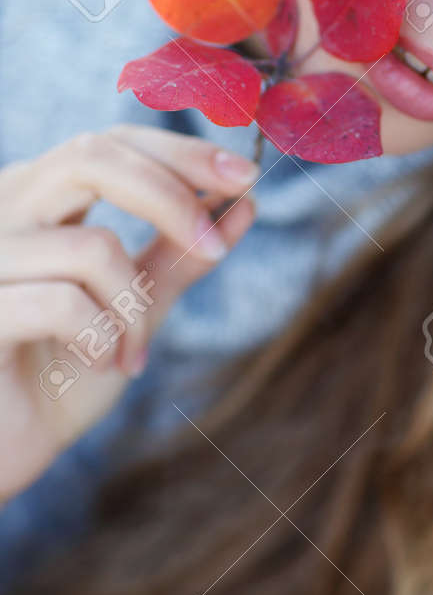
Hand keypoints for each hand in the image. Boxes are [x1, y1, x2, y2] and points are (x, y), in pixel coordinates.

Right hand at [0, 124, 257, 503]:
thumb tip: (244, 202)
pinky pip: (62, 302)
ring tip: (131, 354)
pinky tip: (95, 366)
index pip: (112, 142)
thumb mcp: (135, 308)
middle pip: (92, 156)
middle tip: (211, 245)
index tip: (246, 176)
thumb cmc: (58, 379)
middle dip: (171, 196)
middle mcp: (4, 213)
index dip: (180, 151)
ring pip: (92, 247)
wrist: (3, 452)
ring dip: (135, 308)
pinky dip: (100, 339)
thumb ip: (179, 255)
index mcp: (40, 200)